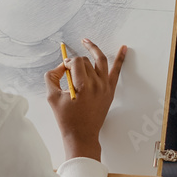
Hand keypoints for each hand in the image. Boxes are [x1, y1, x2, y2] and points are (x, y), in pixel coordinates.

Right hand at [45, 39, 127, 160]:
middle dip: (75, 62)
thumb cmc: (66, 118)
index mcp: (83, 86)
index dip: (66, 63)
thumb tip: (60, 66)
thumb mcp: (52, 97)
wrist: (81, 135)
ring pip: (100, 61)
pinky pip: (116, 71)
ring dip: (94, 49)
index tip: (62, 71)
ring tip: (86, 41)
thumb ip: (51, 77)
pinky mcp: (110, 91)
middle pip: (85, 61)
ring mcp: (105, 87)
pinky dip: (120, 58)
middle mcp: (96, 84)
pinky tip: (124, 47)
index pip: (75, 63)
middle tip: (68, 72)